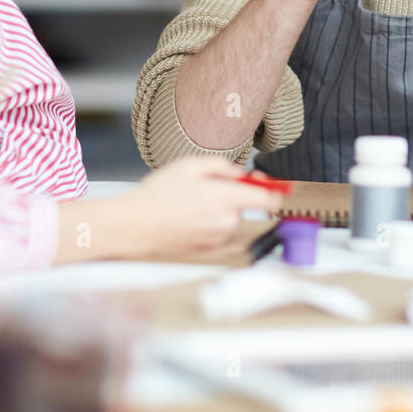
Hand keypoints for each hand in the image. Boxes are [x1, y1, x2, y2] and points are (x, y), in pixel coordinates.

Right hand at [115, 157, 273, 258]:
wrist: (137, 224)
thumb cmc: (160, 194)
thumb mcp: (191, 165)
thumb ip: (222, 166)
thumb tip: (238, 174)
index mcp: (227, 199)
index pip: (268, 199)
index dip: (274, 190)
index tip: (274, 185)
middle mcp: (227, 221)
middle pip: (245, 205)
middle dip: (233, 194)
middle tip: (208, 184)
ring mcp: (217, 237)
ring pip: (229, 216)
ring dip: (219, 207)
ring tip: (190, 200)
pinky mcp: (207, 246)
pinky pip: (217, 228)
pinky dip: (208, 219)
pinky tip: (186, 213)